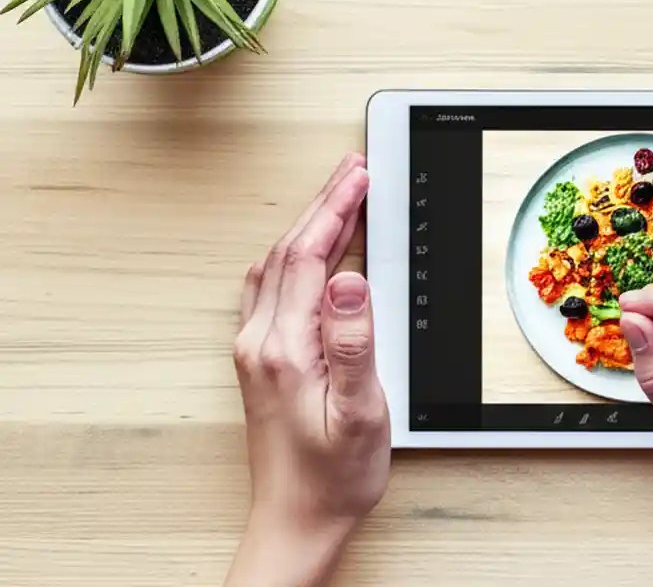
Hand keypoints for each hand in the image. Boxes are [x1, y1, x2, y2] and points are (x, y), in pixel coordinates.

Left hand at [226, 154, 389, 586]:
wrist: (297, 518)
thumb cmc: (333, 476)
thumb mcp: (361, 412)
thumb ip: (355, 343)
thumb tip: (350, 281)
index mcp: (284, 349)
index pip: (308, 257)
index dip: (336, 209)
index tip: (360, 177)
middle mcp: (260, 343)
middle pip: (287, 252)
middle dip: (322, 204)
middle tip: (353, 170)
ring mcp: (255, 350)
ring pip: (276, 266)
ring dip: (307, 225)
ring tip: (339, 198)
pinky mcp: (260, 360)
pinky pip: (271, 289)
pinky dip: (294, 255)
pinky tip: (311, 253)